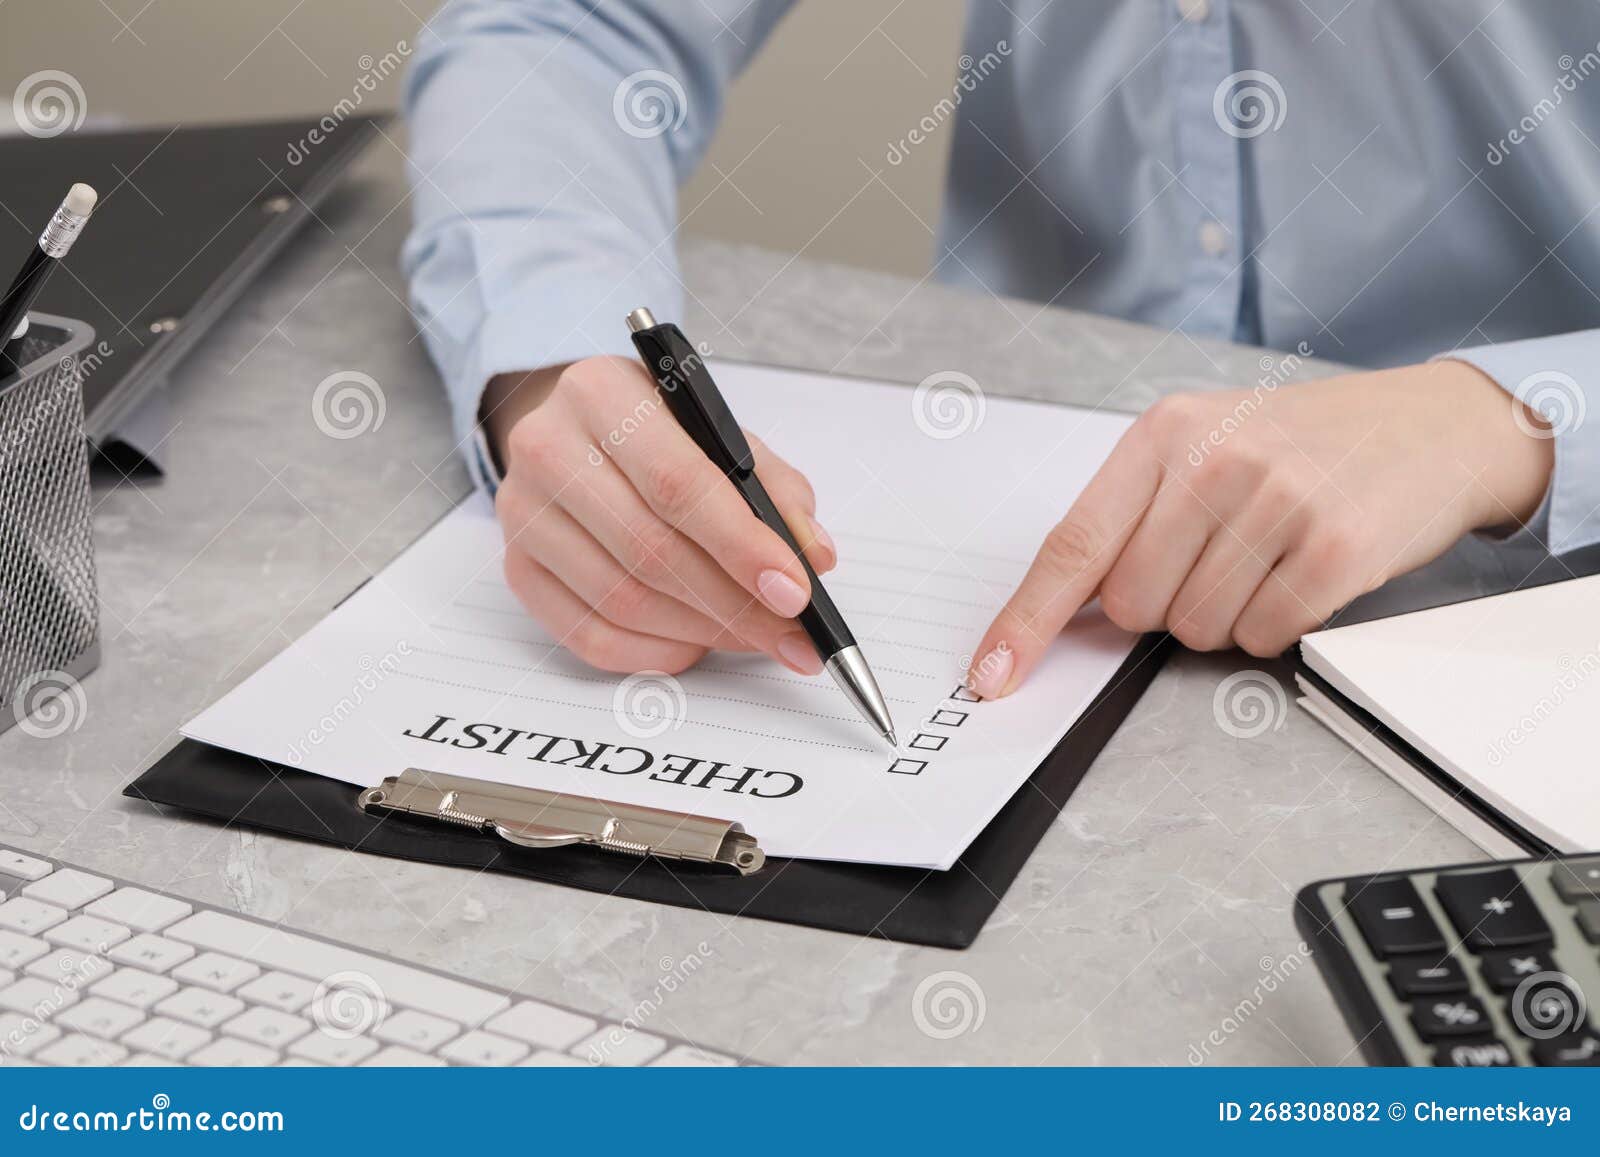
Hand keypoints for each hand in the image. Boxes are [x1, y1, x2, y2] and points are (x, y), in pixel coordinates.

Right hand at [484, 356, 834, 674]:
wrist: (574, 427)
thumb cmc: (659, 431)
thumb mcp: (722, 434)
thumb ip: (774, 490)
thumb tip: (813, 558)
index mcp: (601, 392)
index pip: (676, 482)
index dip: (741, 545)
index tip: (796, 591)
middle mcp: (546, 448)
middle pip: (649, 549)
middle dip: (735, 605)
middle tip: (793, 636)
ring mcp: (522, 514)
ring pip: (623, 599)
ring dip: (704, 631)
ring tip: (758, 637)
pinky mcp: (517, 568)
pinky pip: (590, 635)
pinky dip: (656, 651)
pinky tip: (698, 643)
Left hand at [967, 359, 1553, 696]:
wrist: (1429, 425)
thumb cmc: (1302, 444)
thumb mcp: (1205, 445)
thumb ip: (1134, 515)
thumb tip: (1069, 611)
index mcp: (1162, 433)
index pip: (1073, 545)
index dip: (1027, 620)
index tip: (992, 673)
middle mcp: (1213, 461)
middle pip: (1132, 606)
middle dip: (1164, 608)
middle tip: (1218, 559)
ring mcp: (1277, 500)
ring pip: (1195, 631)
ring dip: (1225, 617)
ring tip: (1268, 557)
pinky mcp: (1336, 546)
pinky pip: (1264, 637)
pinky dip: (1277, 625)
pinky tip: (1304, 573)